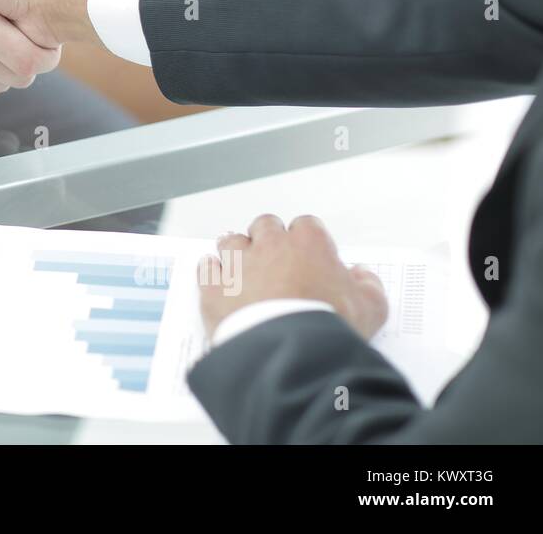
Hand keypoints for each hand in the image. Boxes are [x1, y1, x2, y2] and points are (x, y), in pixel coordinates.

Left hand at [197, 214, 388, 341]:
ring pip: (231, 241)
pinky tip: (218, 279)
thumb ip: (369, 286)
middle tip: (276, 260)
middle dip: (269, 238)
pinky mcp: (214, 287)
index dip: (307, 240)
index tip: (309, 255)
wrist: (291, 353)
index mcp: (308, 243)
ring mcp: (238, 264)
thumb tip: (362, 276)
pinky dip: (211, 271)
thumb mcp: (370, 308)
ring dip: (237, 251)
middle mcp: (270, 245)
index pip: (306, 225)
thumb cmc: (329, 327)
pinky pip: (207, 268)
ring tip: (244, 267)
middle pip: (265, 226)